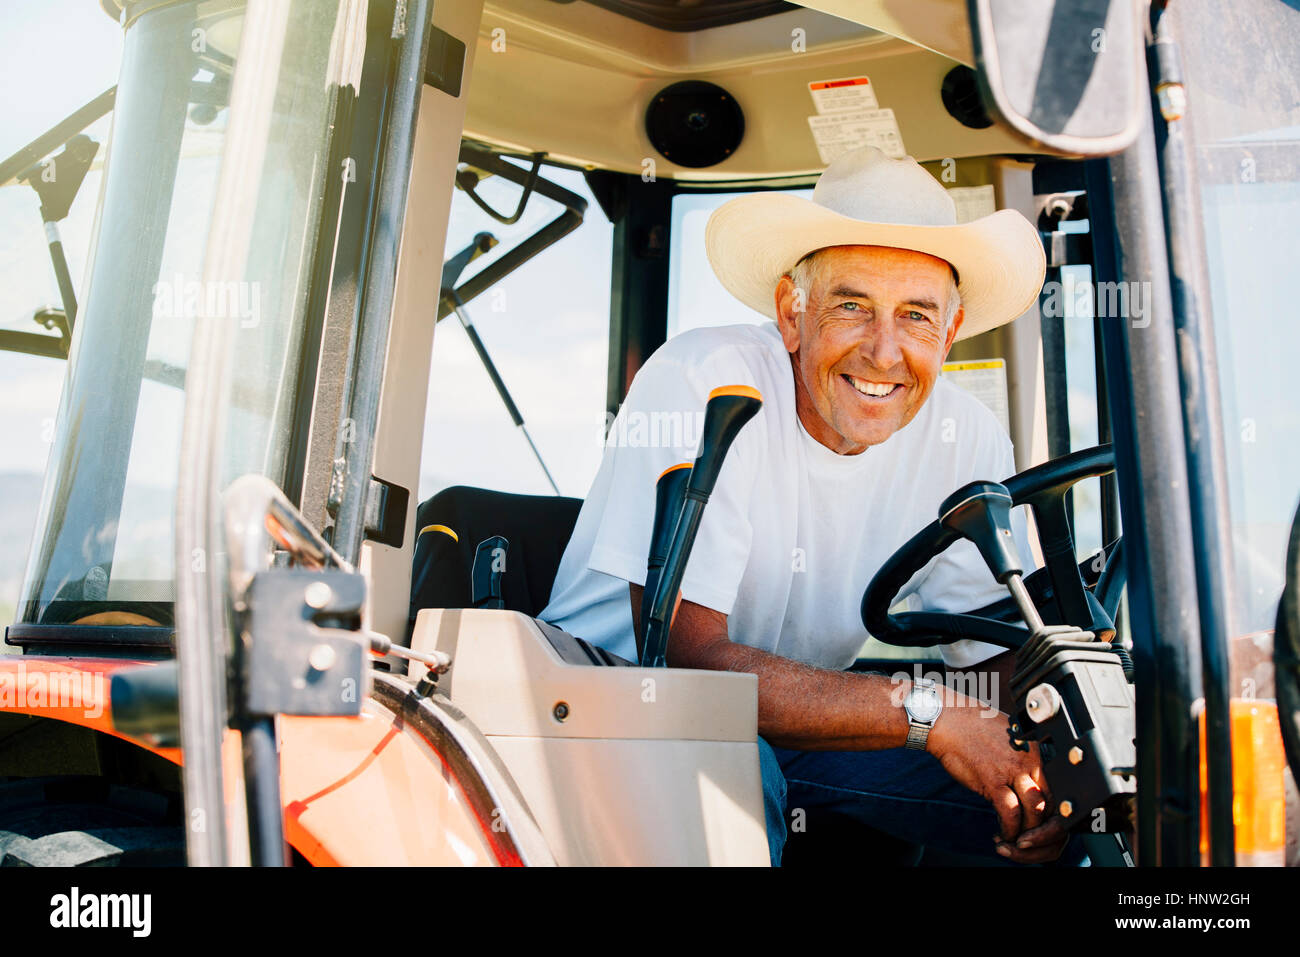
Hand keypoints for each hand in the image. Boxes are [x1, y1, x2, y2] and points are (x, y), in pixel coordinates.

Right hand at [926, 695, 1069, 862]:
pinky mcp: (993, 781)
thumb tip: (1021, 777)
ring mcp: (1012, 771)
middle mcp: (1029, 761)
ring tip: (1018, 839)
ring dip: (1028, 831)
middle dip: (1043, 826)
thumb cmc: (971, 726)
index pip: (1055, 787)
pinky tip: (1003, 834)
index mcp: (1034, 750)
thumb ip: (1019, 756)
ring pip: (1035, 811)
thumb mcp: (1006, 736)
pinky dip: (1009, 829)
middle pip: (1050, 802)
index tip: (1038, 820)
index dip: (1049, 810)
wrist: (947, 720)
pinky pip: (1010, 813)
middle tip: (1030, 835)